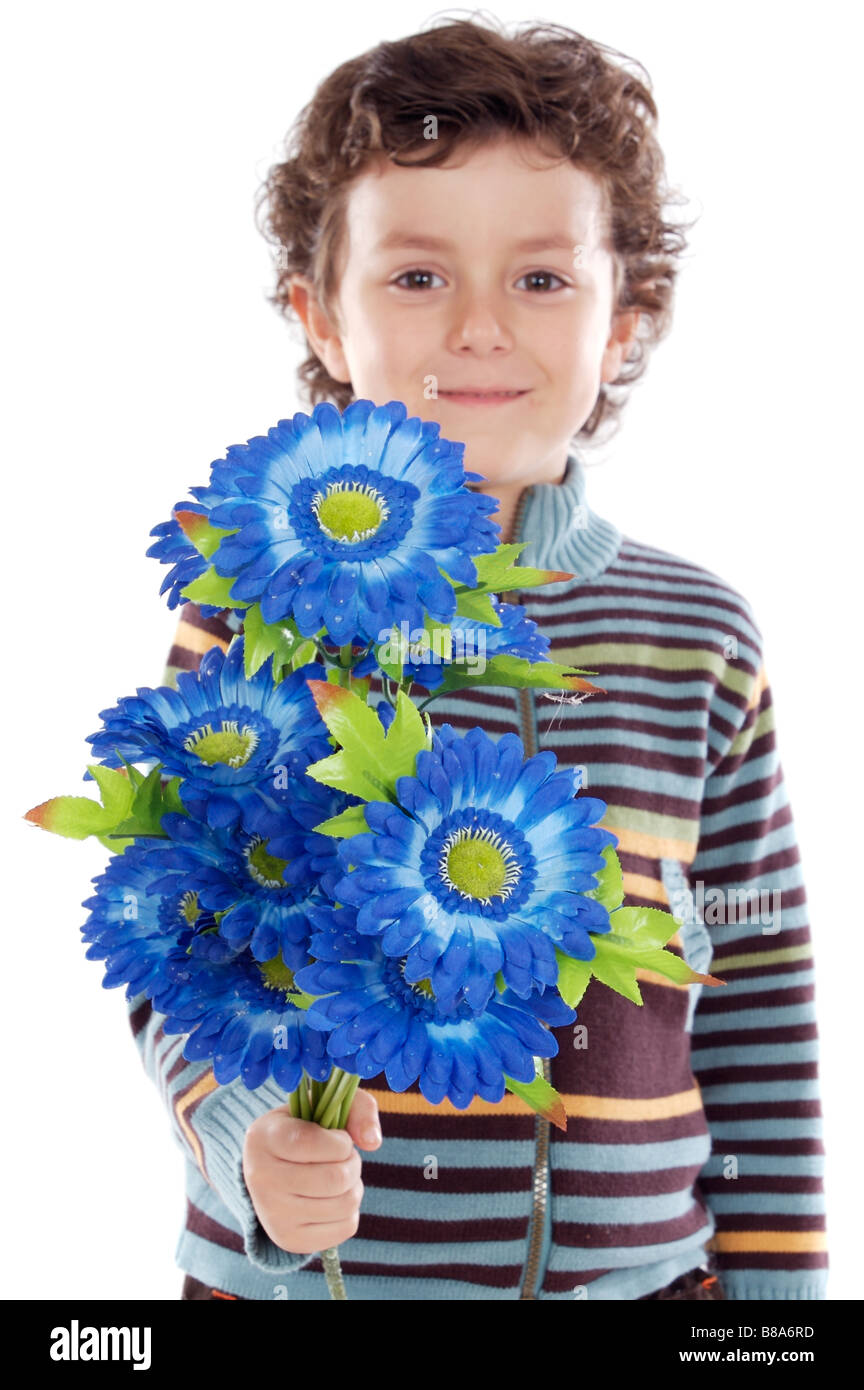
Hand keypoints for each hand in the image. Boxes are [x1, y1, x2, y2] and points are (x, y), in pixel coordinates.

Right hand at [242, 1088, 381, 1254]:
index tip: (338, 1138)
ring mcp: (273, 1214)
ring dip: (353, 1186)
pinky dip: (350, 1211)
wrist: (271, 1168)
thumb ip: (358, 1107)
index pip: (313, 1143)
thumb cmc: (305, 1129)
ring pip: (345, 1204)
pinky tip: (333, 1198)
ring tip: (338, 1176)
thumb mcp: (326, 1104)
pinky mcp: (289, 1240)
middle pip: (335, 1178)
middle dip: (352, 1163)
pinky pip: (346, 1228)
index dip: (340, 1141)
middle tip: (344, 1158)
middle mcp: (261, 1179)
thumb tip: (372, 1141)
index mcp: (264, 1138)